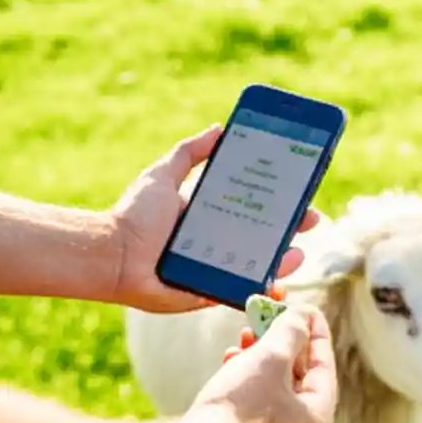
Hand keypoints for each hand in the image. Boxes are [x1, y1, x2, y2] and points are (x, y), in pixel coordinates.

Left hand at [109, 125, 321, 312]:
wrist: (110, 254)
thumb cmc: (133, 217)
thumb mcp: (164, 176)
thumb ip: (189, 153)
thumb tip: (219, 129)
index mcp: (211, 219)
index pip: (254, 210)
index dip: (279, 203)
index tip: (300, 191)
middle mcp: (217, 246)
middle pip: (264, 238)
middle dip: (291, 229)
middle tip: (311, 218)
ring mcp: (216, 272)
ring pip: (260, 267)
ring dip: (285, 259)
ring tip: (299, 249)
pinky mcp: (209, 294)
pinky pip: (241, 291)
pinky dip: (263, 283)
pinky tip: (279, 273)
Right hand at [180, 305, 337, 422]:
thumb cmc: (237, 413)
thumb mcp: (268, 359)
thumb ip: (290, 333)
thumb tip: (300, 319)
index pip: (324, 368)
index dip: (316, 333)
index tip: (306, 310)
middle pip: (297, 383)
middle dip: (280, 347)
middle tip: (266, 321)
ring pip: (271, 397)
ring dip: (258, 365)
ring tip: (240, 343)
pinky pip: (251, 414)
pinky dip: (244, 389)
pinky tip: (227, 372)